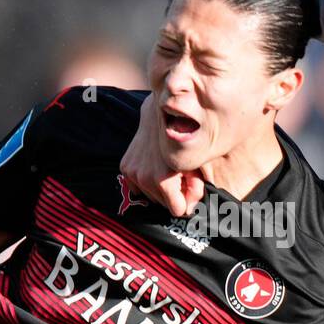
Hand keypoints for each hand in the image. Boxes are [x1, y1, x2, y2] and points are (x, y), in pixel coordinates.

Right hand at [118, 94, 204, 216]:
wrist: (160, 112)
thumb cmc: (186, 137)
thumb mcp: (197, 163)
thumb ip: (196, 188)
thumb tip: (190, 208)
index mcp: (162, 179)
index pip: (178, 210)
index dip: (188, 201)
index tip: (191, 189)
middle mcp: (144, 178)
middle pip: (164, 204)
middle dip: (175, 194)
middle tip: (181, 175)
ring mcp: (132, 172)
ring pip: (151, 196)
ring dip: (161, 188)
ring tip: (169, 169)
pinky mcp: (125, 166)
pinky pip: (138, 187)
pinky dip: (148, 181)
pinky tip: (155, 167)